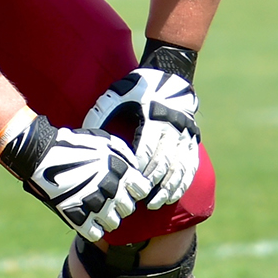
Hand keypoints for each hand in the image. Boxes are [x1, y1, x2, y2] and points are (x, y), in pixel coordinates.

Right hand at [0, 114, 151, 241]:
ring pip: (114, 223)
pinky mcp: (78, 218)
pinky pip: (95, 233)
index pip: (142, 190)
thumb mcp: (103, 141)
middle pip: (128, 208)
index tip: (125, 188)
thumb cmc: (73, 144)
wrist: (41, 155)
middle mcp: (112, 188)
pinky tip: (87, 219)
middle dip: (120, 204)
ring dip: (107, 218)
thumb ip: (123, 154)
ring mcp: (95, 205)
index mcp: (120, 170)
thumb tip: (135, 167)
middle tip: (108, 199)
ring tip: (97, 210)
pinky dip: (92, 229)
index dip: (133, 190)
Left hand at [86, 67, 200, 209]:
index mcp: (155, 116)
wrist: (170, 75)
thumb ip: (102, 113)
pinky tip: (172, 195)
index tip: (129, 180)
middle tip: (139, 199)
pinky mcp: (193, 140)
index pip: (148, 147)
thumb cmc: (139, 87)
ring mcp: (186, 135)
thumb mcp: (118, 95)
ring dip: (169, 187)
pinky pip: (191, 165)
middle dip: (152, 183)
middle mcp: (174, 127)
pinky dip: (183, 182)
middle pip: (165, 161)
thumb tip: (84, 133)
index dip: (139, 167)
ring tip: (155, 203)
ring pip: (180, 167)